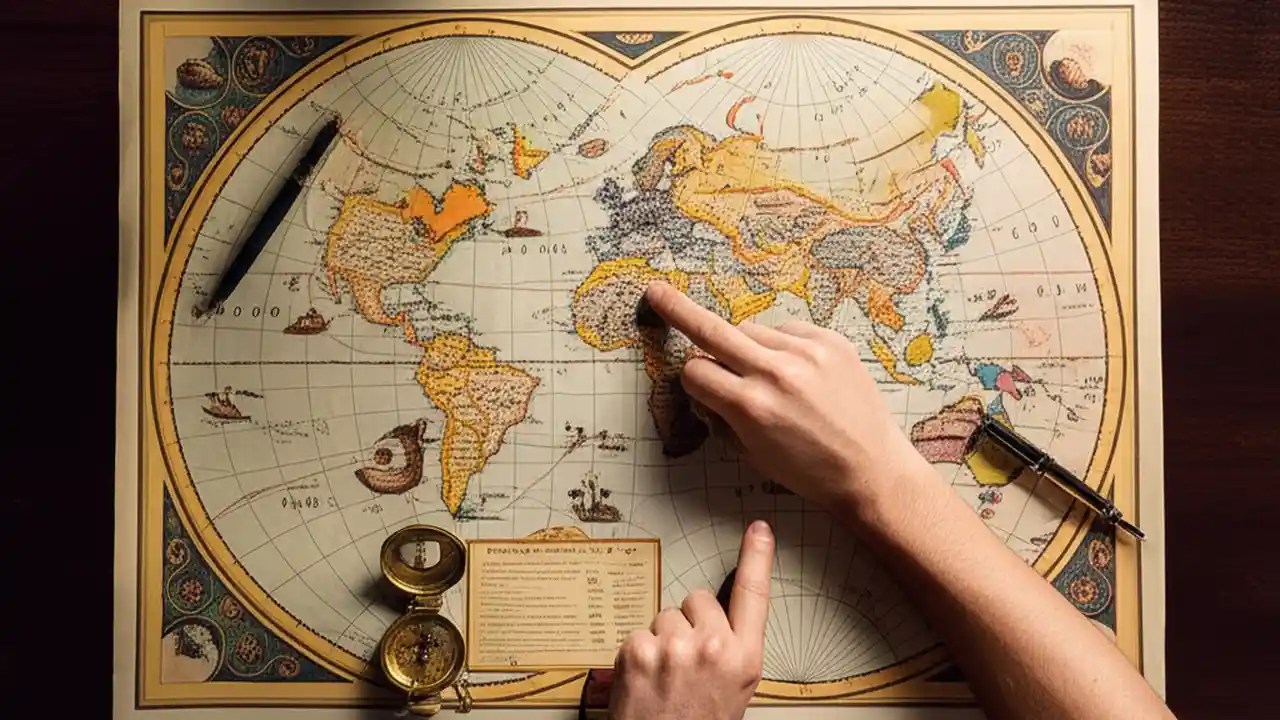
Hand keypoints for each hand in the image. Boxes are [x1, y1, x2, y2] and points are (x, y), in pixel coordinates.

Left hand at [609, 521, 773, 719]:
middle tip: (686, 660)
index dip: (756, 558)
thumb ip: (731, 648)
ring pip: (664, 615)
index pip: (753, 596)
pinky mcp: (640, 650)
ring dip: (662, 638)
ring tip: (665, 676)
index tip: (757, 530)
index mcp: (743, 659)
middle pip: (697, 599)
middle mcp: (712, 648)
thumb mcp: (734, 688)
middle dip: (689, 620)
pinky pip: (639, 632)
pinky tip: (646, 679)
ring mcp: (674, 648)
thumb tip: (715, 615)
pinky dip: (638, 653)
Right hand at [643, 282, 924, 519]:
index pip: (695, 371)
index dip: (695, 382)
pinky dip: (780, 345)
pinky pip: (786, 329)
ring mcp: (806, 352)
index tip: (701, 386)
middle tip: (657, 292)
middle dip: (679, 310)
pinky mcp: (831, 340)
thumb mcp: (751, 453)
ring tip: (768, 374)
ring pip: (750, 329)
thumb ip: (722, 414)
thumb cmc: (809, 471)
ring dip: (745, 346)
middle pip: (711, 329)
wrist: (871, 468)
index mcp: (750, 406)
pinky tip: (795, 370)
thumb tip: (704, 381)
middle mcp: (775, 373)